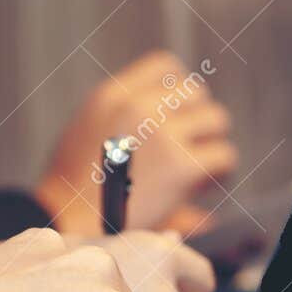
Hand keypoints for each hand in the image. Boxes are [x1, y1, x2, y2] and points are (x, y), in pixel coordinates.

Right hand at [36, 51, 236, 235]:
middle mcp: (140, 107)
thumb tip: (169, 132)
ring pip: (217, 120)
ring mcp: (164, 134)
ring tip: (202, 169)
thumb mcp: (86, 136)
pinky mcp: (183, 166)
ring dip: (213, 143)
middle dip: (197, 120)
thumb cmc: (73, 191)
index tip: (178, 115)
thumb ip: (124, 122)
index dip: (178, 90)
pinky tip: (205, 187)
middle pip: (196, 92)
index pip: (165, 66)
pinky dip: (221, 172)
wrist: (67, 225)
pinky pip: (224, 156)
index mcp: (113, 96)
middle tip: (191, 149)